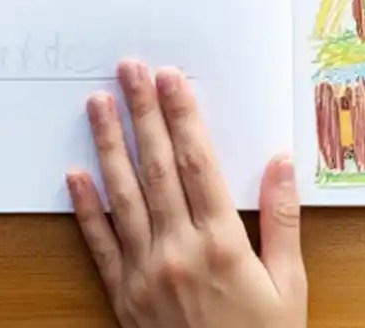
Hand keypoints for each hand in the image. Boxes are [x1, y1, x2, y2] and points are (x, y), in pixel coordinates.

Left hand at [67, 61, 307, 327]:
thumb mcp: (290, 286)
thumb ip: (283, 221)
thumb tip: (280, 163)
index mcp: (223, 244)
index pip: (199, 163)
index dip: (184, 116)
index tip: (173, 79)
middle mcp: (178, 250)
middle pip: (157, 167)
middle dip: (144, 113)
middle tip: (131, 70)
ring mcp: (145, 272)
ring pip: (123, 195)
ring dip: (108, 145)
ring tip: (98, 104)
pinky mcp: (123, 295)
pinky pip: (99, 244)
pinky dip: (85, 208)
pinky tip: (75, 175)